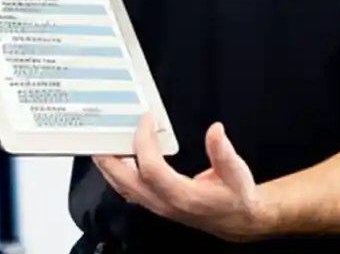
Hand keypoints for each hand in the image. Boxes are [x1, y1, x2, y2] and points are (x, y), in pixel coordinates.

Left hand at [93, 113, 269, 242]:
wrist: (237, 220)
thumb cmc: (236, 196)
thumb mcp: (237, 172)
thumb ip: (224, 152)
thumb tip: (215, 130)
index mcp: (182, 196)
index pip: (151, 168)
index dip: (144, 142)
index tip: (147, 119)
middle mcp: (164, 203)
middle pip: (125, 181)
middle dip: (110, 157)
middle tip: (102, 133)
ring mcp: (157, 206)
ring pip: (123, 187)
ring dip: (110, 165)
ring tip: (104, 141)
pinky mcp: (155, 203)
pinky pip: (128, 188)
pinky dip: (118, 171)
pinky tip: (118, 156)